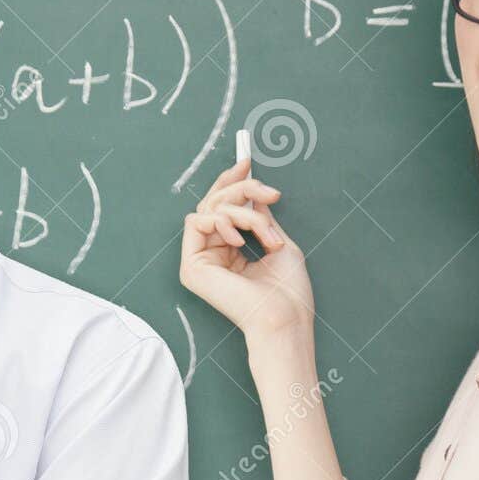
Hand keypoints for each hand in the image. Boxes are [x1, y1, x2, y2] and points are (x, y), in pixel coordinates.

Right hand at [179, 155, 314, 340]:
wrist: (284, 317)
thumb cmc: (288, 290)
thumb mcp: (277, 240)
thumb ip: (259, 215)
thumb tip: (250, 189)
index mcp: (231, 251)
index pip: (222, 208)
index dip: (231, 182)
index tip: (246, 162)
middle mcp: (212, 254)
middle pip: (212, 203)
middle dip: (240, 189)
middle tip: (268, 192)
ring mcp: (199, 260)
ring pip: (208, 209)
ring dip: (242, 213)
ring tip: (266, 235)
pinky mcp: (191, 267)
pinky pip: (195, 222)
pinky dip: (221, 223)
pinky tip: (240, 242)